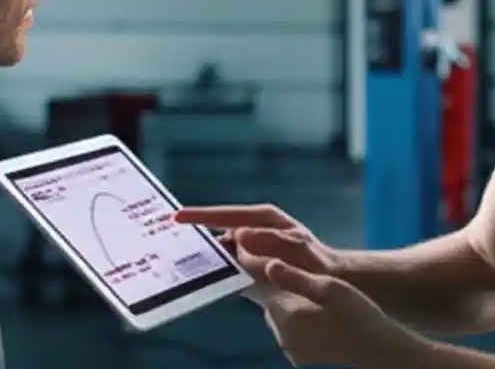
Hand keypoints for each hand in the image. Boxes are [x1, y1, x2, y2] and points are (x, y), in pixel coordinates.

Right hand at [173, 204, 339, 284]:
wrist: (326, 278)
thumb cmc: (314, 258)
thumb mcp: (295, 245)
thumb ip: (268, 240)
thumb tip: (238, 236)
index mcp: (262, 219)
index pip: (225, 215)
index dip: (200, 216)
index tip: (177, 217)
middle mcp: (253, 230)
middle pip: (218, 230)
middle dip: (196, 233)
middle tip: (167, 237)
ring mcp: (250, 247)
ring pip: (221, 249)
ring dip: (205, 255)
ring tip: (178, 259)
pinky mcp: (249, 265)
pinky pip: (228, 266)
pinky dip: (217, 271)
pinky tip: (203, 277)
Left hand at [256, 259, 418, 367]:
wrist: (377, 354)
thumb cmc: (360, 316)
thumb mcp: (333, 289)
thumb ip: (297, 277)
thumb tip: (269, 263)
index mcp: (286, 310)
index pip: (256, 281)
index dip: (249, 261)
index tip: (242, 244)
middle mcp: (280, 331)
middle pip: (267, 298)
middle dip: (270, 281)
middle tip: (281, 264)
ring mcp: (288, 347)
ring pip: (279, 314)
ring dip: (285, 301)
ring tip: (307, 292)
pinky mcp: (298, 357)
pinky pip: (289, 331)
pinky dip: (296, 320)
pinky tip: (316, 315)